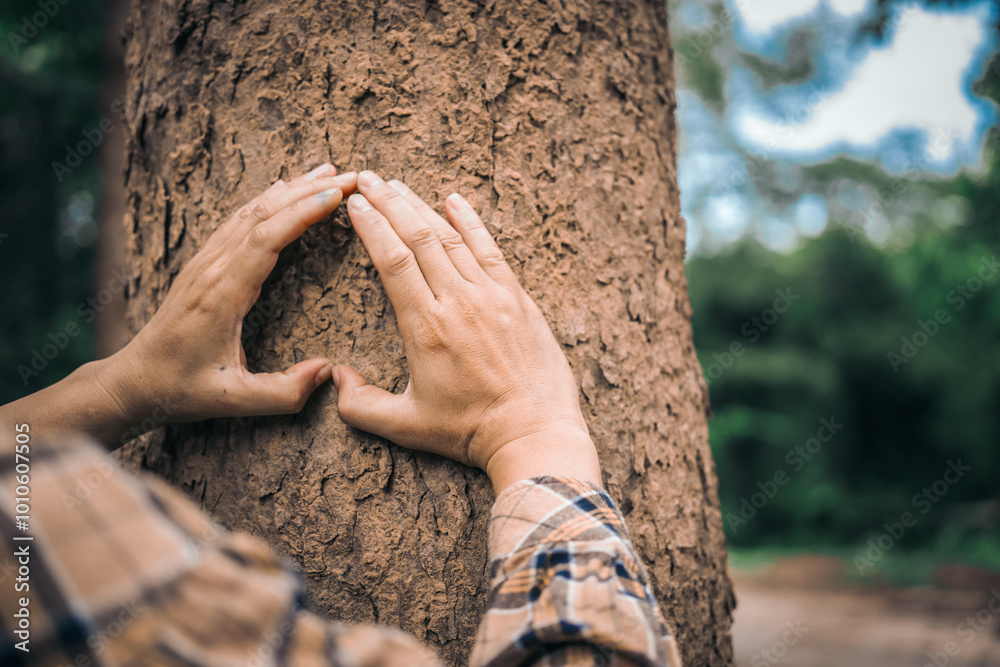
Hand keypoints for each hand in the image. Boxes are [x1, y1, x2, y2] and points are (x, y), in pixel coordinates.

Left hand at [110, 165, 357, 424]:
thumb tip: (327, 371)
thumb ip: (282, 392)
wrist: (134, 380)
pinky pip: (238, 221)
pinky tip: (285, 189)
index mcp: (221, 296)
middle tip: (349, 176)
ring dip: (291, 189)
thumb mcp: (233, 401)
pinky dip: (268, 200)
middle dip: (308, 190)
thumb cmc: (183, 390)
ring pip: (250, 211)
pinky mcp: (203, 263)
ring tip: (327, 173)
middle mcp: (212, 270)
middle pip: (262, 214)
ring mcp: (205, 262)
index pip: (265, 239)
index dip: (302, 213)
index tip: (337, 195)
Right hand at [333, 171, 601, 492]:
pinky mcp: (518, 299)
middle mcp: (458, 303)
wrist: (534, 433)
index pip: (393, 261)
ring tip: (398, 185)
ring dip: (422, 207)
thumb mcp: (406, 426)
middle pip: (418, 238)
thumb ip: (361, 404)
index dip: (371, 227)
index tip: (354, 204)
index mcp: (426, 328)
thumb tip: (335, 378)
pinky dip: (472, 223)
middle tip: (367, 180)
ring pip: (451, 238)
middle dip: (389, 204)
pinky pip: (491, 250)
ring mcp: (492, 297)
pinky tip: (455, 201)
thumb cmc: (469, 432)